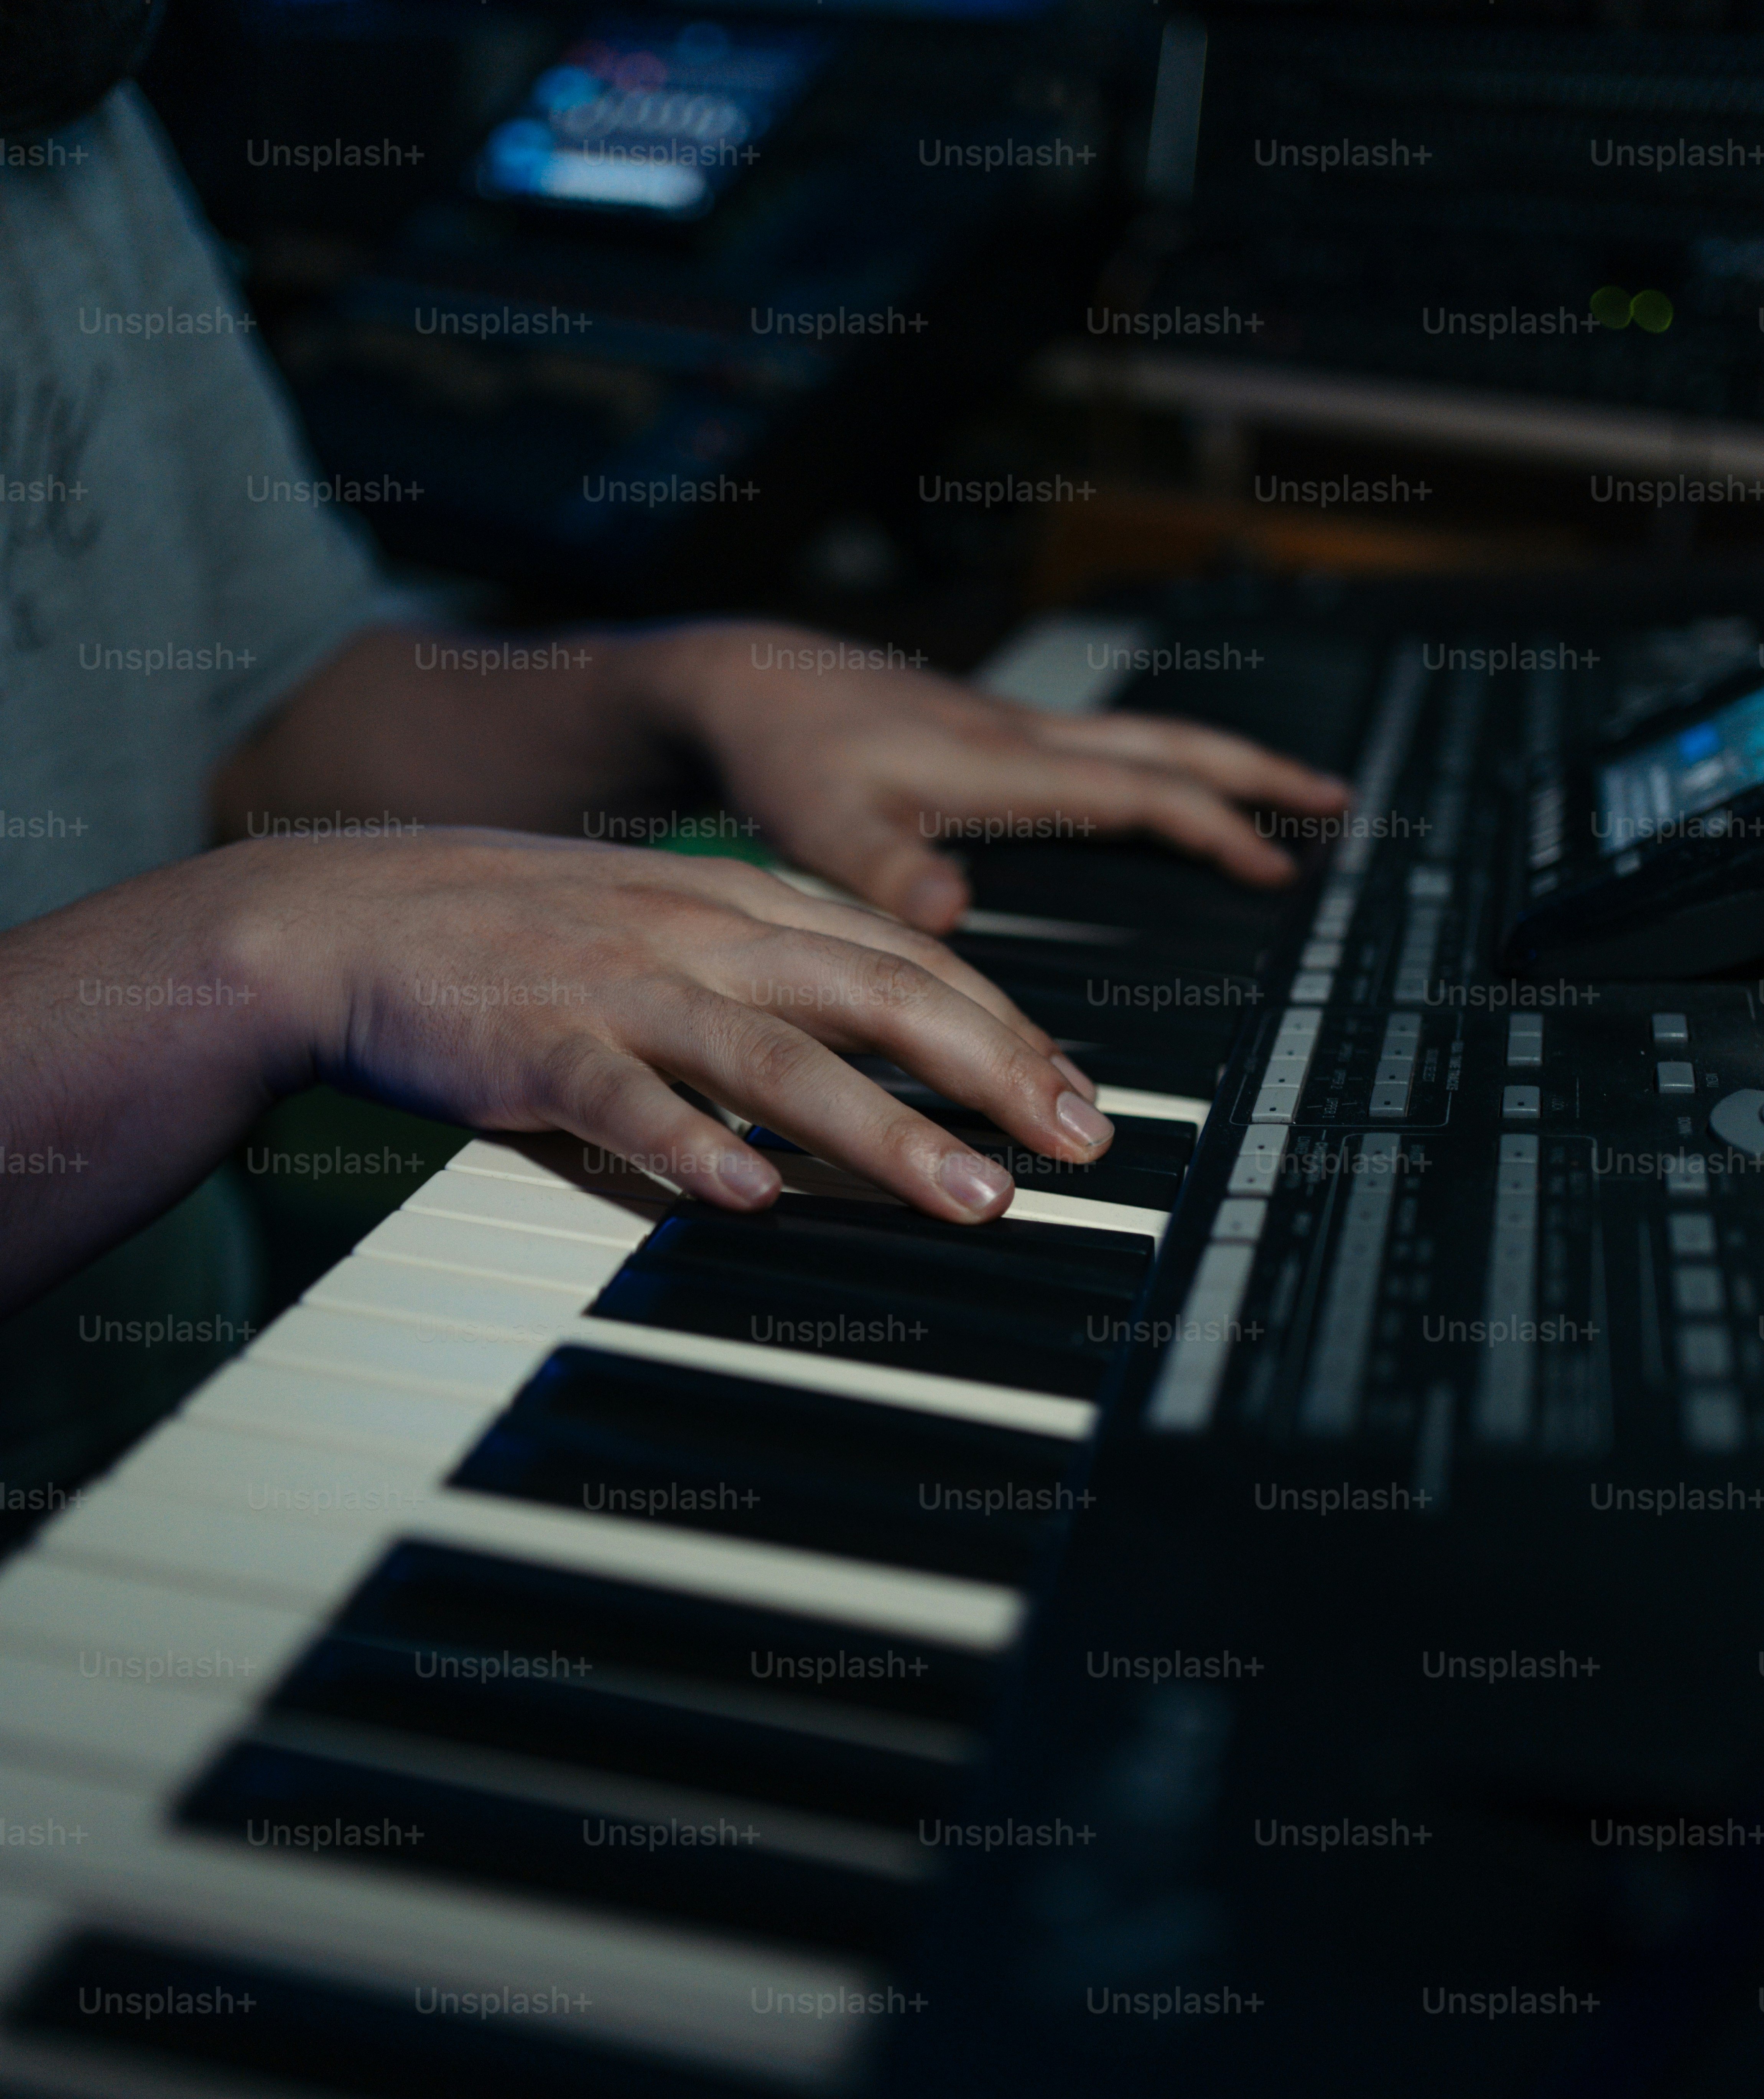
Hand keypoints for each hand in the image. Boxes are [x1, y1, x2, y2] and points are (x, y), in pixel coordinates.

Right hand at [243, 830, 1109, 1220]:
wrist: (349, 915)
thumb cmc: (520, 935)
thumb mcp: (663, 928)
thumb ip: (766, 982)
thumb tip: (871, 1061)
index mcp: (735, 902)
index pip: (902, 957)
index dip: (1002, 1024)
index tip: (1077, 1094)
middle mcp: (696, 934)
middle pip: (874, 995)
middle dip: (992, 1070)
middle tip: (1079, 1143)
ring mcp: (617, 986)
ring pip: (775, 1056)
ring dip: (884, 1131)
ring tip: (973, 1196)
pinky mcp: (534, 1046)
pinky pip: (624, 1100)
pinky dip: (688, 1146)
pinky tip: (750, 1195)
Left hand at [639, 621, 1352, 932]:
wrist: (739, 686)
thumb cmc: (778, 756)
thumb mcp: (817, 826)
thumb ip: (882, 873)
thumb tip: (955, 914)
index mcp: (998, 764)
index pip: (1136, 790)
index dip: (1214, 827)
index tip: (1277, 866)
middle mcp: (1017, 736)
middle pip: (1166, 745)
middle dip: (1256, 775)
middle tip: (1333, 802)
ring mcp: (1005, 728)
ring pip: (1138, 737)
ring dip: (1213, 762)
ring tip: (1276, 792)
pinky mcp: (983, 732)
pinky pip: (1097, 745)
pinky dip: (1151, 765)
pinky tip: (1152, 789)